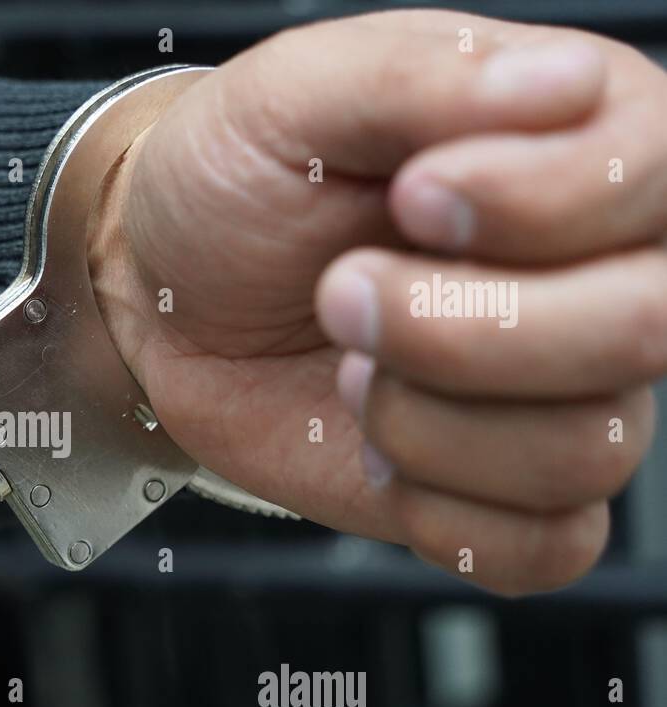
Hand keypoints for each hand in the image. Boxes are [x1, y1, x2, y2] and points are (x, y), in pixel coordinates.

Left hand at [90, 10, 666, 594]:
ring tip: (347, 370)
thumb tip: (561, 86)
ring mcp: (552, 392)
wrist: (168, 296)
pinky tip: (374, 453)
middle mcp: (591, 272)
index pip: (652, 180)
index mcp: (572, 144)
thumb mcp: (293, 93)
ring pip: (589, 449)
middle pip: (643, 328)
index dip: (533, 206)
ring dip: (429, 421)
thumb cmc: (236, 185)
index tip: (410, 199)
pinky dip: (445, 516)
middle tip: (342, 292)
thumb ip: (418, 80)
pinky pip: (545, 547)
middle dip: (460, 327)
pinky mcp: (499, 490)